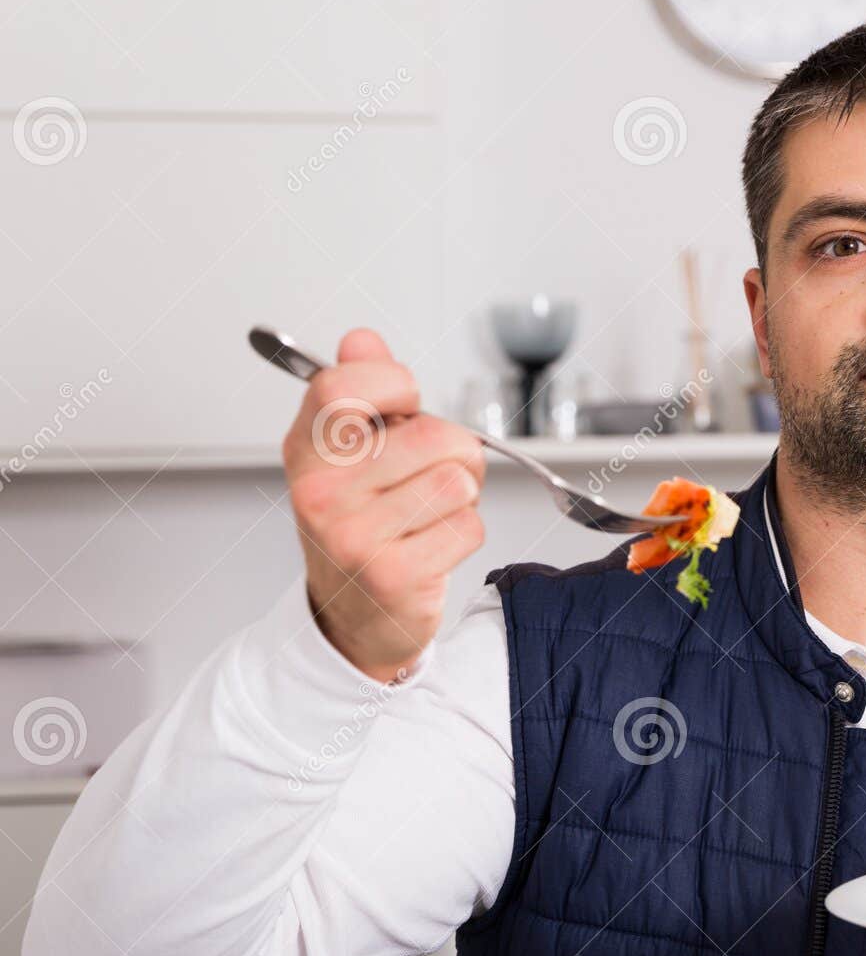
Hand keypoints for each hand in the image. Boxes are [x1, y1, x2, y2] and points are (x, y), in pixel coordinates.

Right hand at [284, 328, 486, 682]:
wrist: (353, 616)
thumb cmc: (361, 524)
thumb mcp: (348, 454)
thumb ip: (360, 390)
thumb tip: (363, 340)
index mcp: (306, 449)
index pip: (347, 382)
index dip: (397, 385)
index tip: (404, 407)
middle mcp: (320, 491)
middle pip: (435, 434)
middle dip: (455, 453)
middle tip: (431, 476)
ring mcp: (352, 536)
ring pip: (458, 481)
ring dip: (462, 497)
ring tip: (431, 513)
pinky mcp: (392, 575)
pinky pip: (468, 527)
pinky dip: (465, 534)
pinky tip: (432, 546)